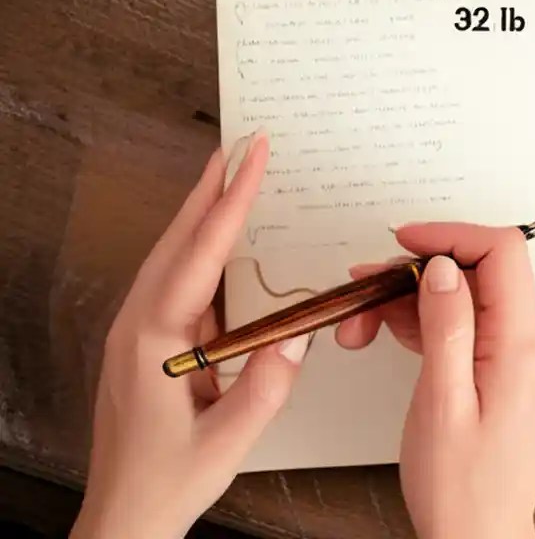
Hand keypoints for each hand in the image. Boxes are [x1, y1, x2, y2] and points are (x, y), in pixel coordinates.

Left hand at [73, 133, 304, 538]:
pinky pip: (183, 285)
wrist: (126, 515)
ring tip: (233, 177)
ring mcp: (144, 334)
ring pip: (177, 258)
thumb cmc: (166, 482)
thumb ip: (266, 387)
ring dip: (205, 215)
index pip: (199, 256)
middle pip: (179, 241)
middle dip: (211, 189)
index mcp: (153, 341)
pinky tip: (225, 244)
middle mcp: (141, 327)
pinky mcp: (154, 346)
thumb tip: (296, 338)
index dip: (230, 203)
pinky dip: (205, 252)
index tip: (250, 159)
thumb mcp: (229, 440)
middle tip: (239, 145)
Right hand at [336, 224, 534, 538]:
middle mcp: (526, 348)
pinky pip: (464, 331)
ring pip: (466, 302)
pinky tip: (385, 335)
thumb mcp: (442, 402)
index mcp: (520, 348)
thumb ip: (447, 328)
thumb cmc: (462, 489)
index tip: (404, 240)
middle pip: (480, 275)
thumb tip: (444, 268)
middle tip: (365, 287)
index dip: (452, 236)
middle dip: (419, 271)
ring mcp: (515, 362)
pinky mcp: (499, 376)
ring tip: (361, 323)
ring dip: (412, 302)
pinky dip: (424, 327)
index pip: (502, 255)